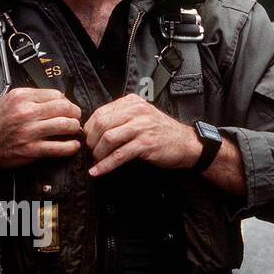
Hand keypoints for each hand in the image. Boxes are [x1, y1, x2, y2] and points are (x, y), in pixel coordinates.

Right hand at [0, 87, 81, 171]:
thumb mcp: (9, 100)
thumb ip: (31, 97)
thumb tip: (56, 98)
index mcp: (22, 97)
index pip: (56, 95)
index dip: (66, 101)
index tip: (68, 107)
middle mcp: (26, 112)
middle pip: (64, 108)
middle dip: (75, 113)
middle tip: (75, 117)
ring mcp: (29, 132)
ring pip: (64, 126)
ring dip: (74, 128)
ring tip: (74, 130)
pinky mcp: (31, 150)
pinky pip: (58, 147)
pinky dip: (70, 147)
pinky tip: (72, 146)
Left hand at [84, 94, 199, 176]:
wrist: (186, 143)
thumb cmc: (161, 132)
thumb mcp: (141, 116)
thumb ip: (121, 118)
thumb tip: (94, 129)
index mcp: (132, 103)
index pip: (101, 112)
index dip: (89, 128)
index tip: (87, 139)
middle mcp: (136, 111)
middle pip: (101, 124)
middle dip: (91, 141)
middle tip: (91, 151)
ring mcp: (142, 127)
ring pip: (108, 138)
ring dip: (98, 153)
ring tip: (96, 161)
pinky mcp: (146, 143)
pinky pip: (119, 155)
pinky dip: (105, 165)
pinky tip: (98, 171)